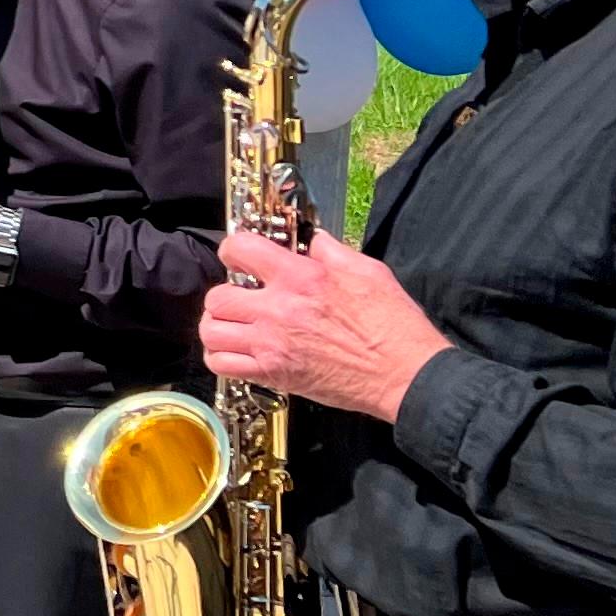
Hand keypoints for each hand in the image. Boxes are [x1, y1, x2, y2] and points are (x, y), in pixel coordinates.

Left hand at [197, 228, 451, 421]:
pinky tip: (238, 352)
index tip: (239, 257)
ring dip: (218, 326)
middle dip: (224, 294)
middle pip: (217, 296)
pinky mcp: (273, 374)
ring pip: (211, 330)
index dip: (234, 249)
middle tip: (240, 298)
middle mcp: (279, 308)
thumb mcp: (368, 272)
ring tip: (234, 326)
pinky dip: (221, 357)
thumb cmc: (393, 325)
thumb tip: (312, 240)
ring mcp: (271, 344)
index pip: (241, 248)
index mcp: (302, 277)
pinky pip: (221, 365)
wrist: (404, 374)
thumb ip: (332, 252)